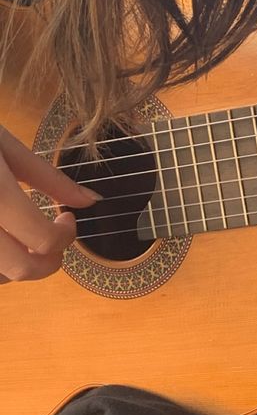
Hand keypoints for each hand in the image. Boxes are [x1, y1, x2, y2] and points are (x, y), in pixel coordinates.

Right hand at [0, 126, 100, 282]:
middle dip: (49, 261)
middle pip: (21, 269)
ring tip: (21, 236)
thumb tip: (90, 201)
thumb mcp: (5, 145)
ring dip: (17, 265)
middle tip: (54, 239)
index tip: (67, 218)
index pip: (42, 240)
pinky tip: (0, 237)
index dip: (66, 236)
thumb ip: (49, 178)